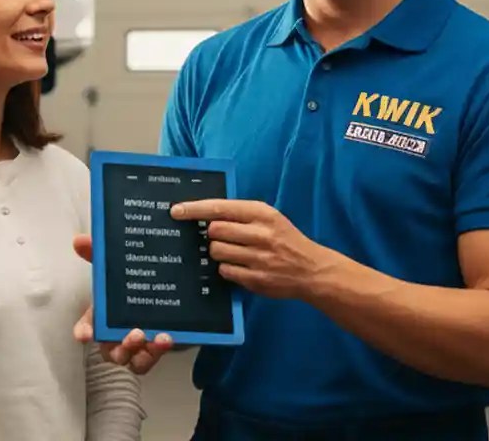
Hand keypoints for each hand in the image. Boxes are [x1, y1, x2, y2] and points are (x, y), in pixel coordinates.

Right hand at [72, 234, 174, 373]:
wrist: (165, 291)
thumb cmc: (131, 284)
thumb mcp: (115, 267)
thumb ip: (98, 254)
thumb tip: (80, 240)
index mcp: (102, 316)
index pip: (87, 327)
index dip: (84, 331)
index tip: (84, 335)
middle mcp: (116, 335)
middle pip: (111, 351)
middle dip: (120, 347)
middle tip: (135, 334)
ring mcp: (137, 346)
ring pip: (133, 360)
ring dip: (142, 353)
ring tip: (154, 338)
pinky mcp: (155, 350)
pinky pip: (152, 358)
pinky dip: (158, 352)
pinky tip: (167, 338)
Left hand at [171, 199, 334, 299]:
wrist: (312, 270)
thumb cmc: (286, 240)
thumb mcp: (270, 218)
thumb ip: (242, 215)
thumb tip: (206, 215)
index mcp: (263, 214)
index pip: (220, 208)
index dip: (195, 209)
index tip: (176, 211)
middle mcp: (261, 234)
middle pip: (215, 230)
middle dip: (212, 234)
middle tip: (221, 237)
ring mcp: (258, 258)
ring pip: (217, 251)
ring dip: (218, 252)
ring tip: (233, 252)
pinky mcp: (256, 279)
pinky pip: (225, 271)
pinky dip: (227, 268)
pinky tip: (240, 266)